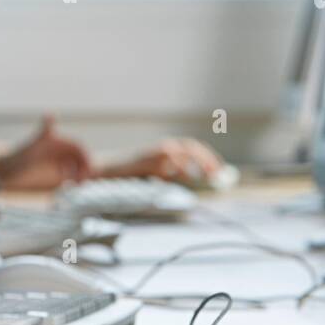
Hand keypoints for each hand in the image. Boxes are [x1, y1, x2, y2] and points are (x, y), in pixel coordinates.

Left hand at [0, 116, 93, 190]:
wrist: (5, 170)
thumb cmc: (19, 157)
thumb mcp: (34, 145)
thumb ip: (43, 131)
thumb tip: (51, 114)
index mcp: (55, 140)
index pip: (77, 146)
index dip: (85, 157)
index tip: (86, 170)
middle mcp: (55, 146)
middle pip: (77, 155)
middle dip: (83, 166)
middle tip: (82, 182)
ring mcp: (52, 156)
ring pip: (73, 162)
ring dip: (78, 171)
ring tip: (77, 183)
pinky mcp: (49, 165)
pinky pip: (66, 168)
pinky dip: (70, 174)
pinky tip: (68, 181)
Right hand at [103, 137, 223, 182]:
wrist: (105, 172)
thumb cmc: (128, 176)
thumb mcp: (155, 175)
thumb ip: (171, 174)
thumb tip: (192, 179)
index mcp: (166, 150)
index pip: (192, 149)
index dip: (208, 157)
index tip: (220, 171)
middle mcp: (162, 147)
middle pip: (190, 146)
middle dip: (207, 158)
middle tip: (218, 173)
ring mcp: (154, 150)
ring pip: (182, 149)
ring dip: (198, 159)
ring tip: (207, 173)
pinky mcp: (146, 156)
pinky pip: (168, 156)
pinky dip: (180, 164)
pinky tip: (186, 175)